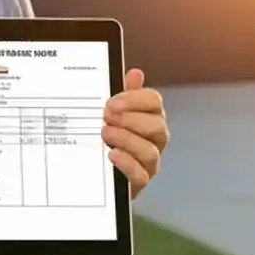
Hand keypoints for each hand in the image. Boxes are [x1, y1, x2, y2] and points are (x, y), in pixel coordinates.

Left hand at [102, 69, 169, 198]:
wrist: (97, 169)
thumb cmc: (109, 135)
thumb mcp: (112, 112)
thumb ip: (124, 93)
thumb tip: (136, 73)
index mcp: (150, 116)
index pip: (154, 102)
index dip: (135, 99)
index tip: (112, 101)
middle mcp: (155, 139)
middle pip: (157, 126)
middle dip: (131, 119)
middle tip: (107, 117)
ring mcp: (150, 161)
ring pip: (150, 151)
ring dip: (127, 140)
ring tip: (106, 134)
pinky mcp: (139, 181)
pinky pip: (141, 175)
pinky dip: (127, 163)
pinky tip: (112, 155)